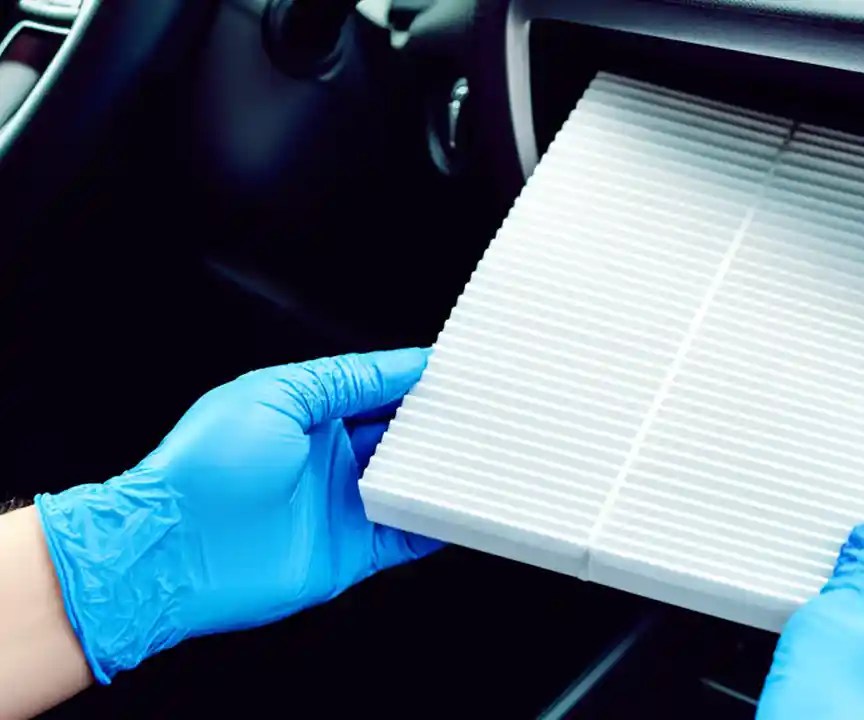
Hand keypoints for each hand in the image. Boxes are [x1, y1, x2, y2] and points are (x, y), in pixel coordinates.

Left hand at [36, 349, 443, 683]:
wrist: (171, 554)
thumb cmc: (204, 468)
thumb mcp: (276, 396)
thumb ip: (344, 380)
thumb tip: (401, 364)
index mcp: (307, 414)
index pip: (377, 388)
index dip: (416, 378)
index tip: (458, 369)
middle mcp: (328, 458)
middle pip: (400, 434)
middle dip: (438, 422)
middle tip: (483, 410)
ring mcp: (342, 506)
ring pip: (411, 482)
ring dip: (444, 470)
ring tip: (487, 453)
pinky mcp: (352, 552)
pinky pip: (410, 536)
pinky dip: (439, 523)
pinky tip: (464, 507)